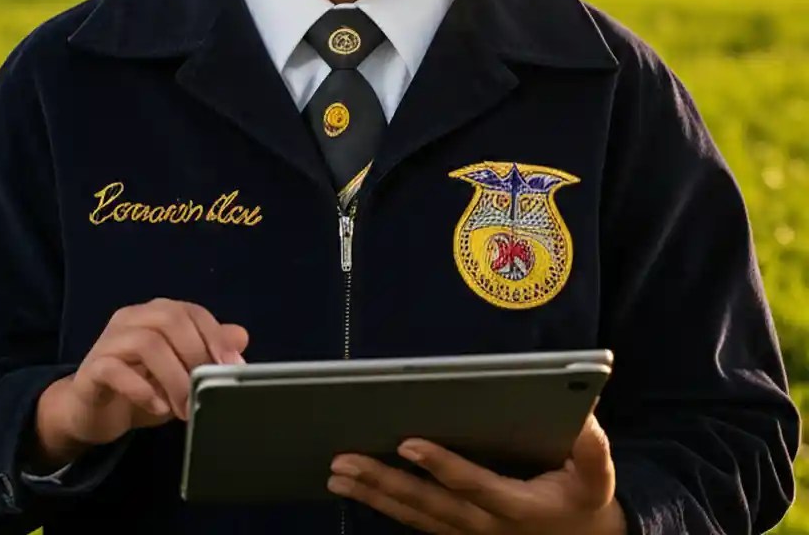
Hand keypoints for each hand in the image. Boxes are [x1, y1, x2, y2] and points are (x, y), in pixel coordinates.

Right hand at [33, 299, 247, 467]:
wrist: (92, 412)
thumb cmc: (141, 388)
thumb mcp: (181, 372)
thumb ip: (207, 352)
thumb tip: (241, 336)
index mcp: (155, 314)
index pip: (191, 311)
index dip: (215, 336)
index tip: (232, 367)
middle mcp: (131, 320)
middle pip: (169, 319)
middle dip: (195, 355)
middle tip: (206, 391)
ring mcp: (108, 342)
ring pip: (146, 343)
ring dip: (173, 377)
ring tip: (184, 407)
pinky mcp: (91, 369)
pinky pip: (115, 370)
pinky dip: (142, 389)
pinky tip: (158, 408)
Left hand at [327, 414, 626, 534]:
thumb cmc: (584, 499)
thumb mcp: (598, 476)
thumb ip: (593, 448)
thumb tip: (583, 411)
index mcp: (518, 508)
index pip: (473, 487)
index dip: (442, 466)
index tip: (408, 444)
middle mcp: (485, 528)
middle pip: (427, 505)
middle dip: (383, 482)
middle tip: (344, 462)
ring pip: (413, 517)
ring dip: (372, 496)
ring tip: (336, 475)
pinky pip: (415, 523)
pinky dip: (383, 506)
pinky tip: (355, 490)